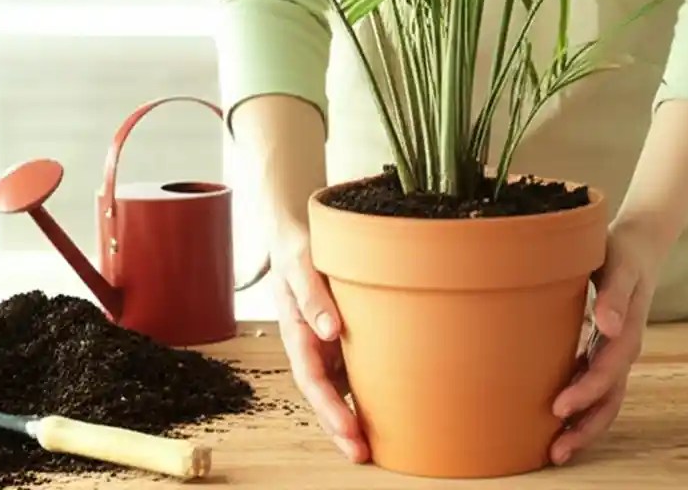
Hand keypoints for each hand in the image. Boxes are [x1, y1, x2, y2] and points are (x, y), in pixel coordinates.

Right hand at [272, 225, 369, 462]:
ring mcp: (328, 344)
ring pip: (339, 389)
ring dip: (354, 418)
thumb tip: (329, 329)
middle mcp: (312, 344)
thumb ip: (311, 295)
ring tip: (377, 446)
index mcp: (296, 332)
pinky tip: (391, 409)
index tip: (348, 428)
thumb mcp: (300, 263)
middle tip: (362, 454)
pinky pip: (356, 369)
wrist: (300, 232)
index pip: (311, 378)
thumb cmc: (298, 246)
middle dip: (340, 427)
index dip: (328, 407)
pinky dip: (369, 392)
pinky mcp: (345, 338)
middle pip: (323, 395)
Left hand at [549, 217, 664, 464]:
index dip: (584, 392)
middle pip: (609, 399)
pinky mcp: (603, 351)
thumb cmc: (622, 252)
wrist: (639, 245)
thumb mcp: (619, 266)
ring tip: (554, 451)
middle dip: (585, 428)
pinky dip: (580, 407)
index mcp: (627, 332)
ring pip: (604, 400)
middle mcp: (622, 349)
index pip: (607, 372)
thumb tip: (607, 325)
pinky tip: (557, 422)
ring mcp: (615, 353)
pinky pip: (595, 387)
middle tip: (555, 453)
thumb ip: (614, 294)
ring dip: (583, 426)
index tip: (558, 408)